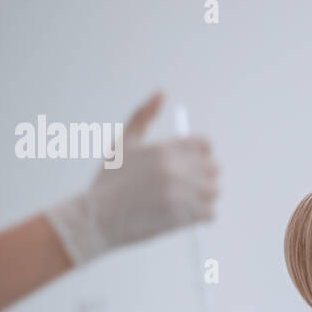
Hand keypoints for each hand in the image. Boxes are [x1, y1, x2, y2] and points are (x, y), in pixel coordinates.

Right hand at [45, 91, 219, 265]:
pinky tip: (185, 213)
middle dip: (203, 175)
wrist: (96, 219)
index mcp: (164, 149)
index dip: (200, 153)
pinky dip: (202, 215)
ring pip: (214, 191)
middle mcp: (175, 169)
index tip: (190, 162)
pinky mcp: (182, 217)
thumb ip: (144, 115)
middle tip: (186, 183)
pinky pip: (210, 213)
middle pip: (213, 168)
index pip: (205, 145)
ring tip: (184, 199)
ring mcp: (180, 194)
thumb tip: (162, 92)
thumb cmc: (109, 179)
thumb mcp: (124, 142)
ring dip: (204, 195)